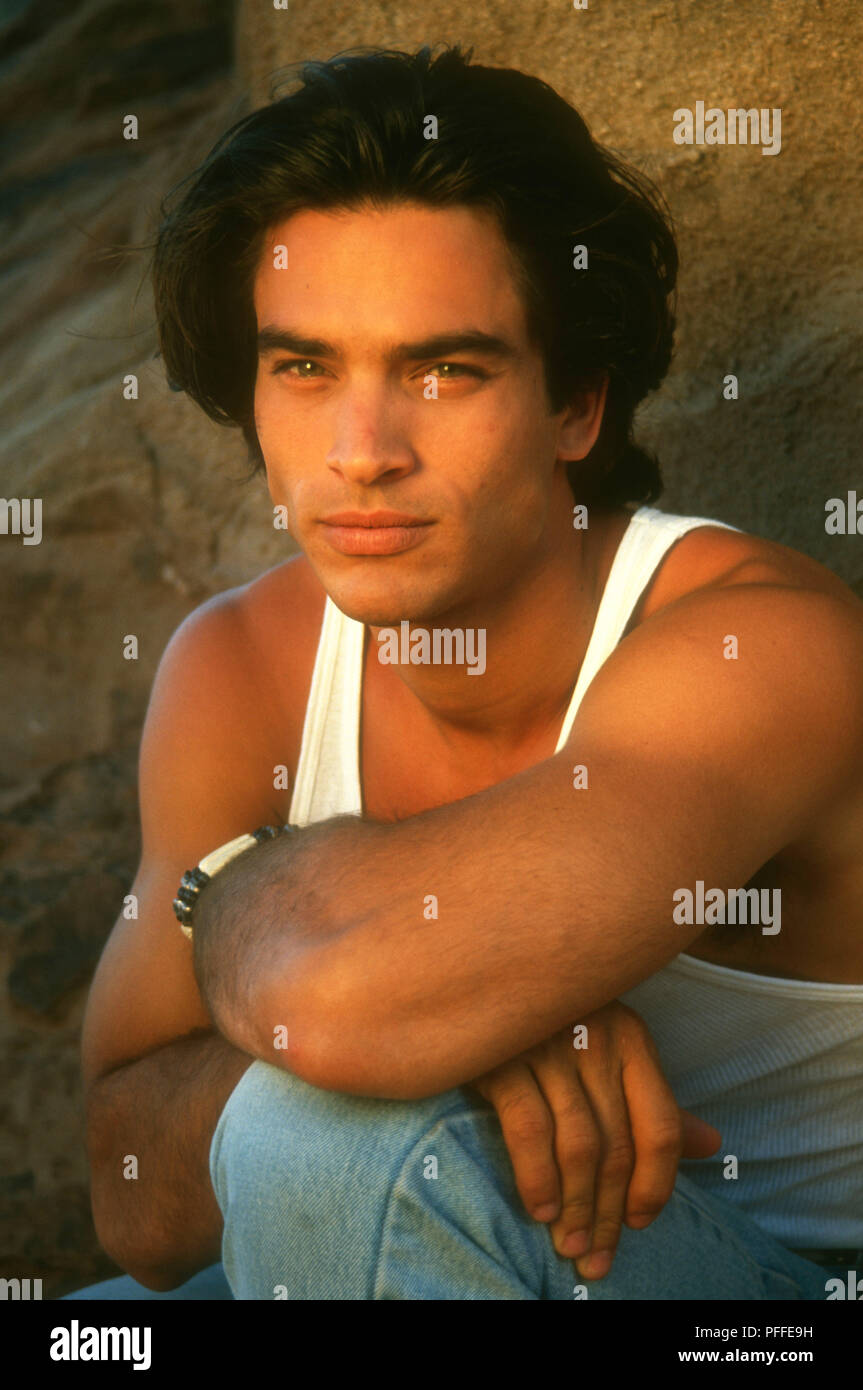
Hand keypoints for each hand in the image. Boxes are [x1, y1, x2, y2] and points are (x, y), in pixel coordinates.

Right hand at [470, 1001, 720, 1281]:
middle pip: (618, 1146)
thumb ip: (654, 1102)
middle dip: (608, 1212)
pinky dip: (537, 1177)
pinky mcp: (503, 1056)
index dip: (656, 1184)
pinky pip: (530, 1130)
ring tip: (568, 1245)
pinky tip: (540, 1210)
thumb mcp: (609, 1052)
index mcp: (631, 1038)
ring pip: (578, 1146)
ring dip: (576, 1207)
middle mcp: (597, 1039)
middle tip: (595, 1257)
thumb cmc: (549, 1025)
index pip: (662, 1126)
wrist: (477, 981)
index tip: (638, 1223)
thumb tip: (712, 1145)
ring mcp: (550, 1046)